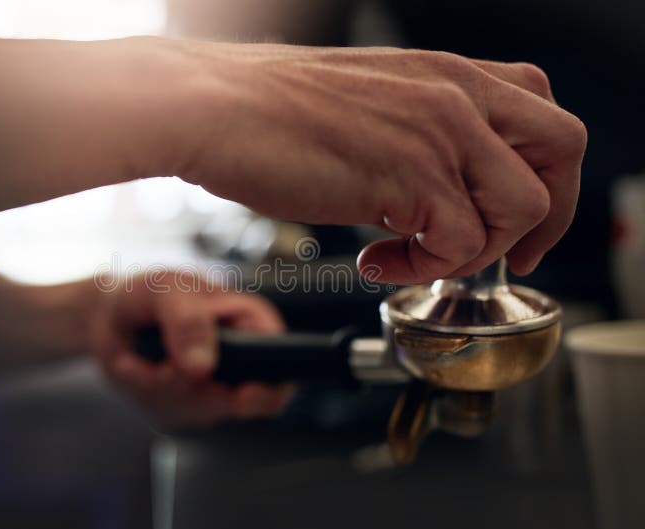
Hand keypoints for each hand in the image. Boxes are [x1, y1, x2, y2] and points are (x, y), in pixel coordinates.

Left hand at [89, 272, 293, 426]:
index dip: (269, 386)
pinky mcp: (185, 406)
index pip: (282, 364)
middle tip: (164, 368)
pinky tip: (129, 365)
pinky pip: (169, 412)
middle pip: (242, 400)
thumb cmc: (152, 293)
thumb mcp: (169, 291)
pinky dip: (143, 390)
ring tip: (140, 356)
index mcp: (252, 322)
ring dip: (162, 387)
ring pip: (202, 409)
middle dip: (195, 388)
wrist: (110, 313)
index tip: (240, 395)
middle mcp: (241, 360)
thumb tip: (202, 368)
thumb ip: (188, 322)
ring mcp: (215, 387)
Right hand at [143, 39, 586, 283]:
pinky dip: (426, 267)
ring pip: (523, 206)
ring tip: (413, 255)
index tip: (510, 217)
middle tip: (499, 250)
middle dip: (544, 213)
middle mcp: (453, 93)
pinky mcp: (409, 176)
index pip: (539, 112)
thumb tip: (430, 190)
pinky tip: (377, 257)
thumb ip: (413, 134)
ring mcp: (437, 132)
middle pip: (562, 147)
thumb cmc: (264, 109)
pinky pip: (460, 245)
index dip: (540, 172)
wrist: (210, 108)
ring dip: (475, 249)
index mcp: (443, 73)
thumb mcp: (365, 104)